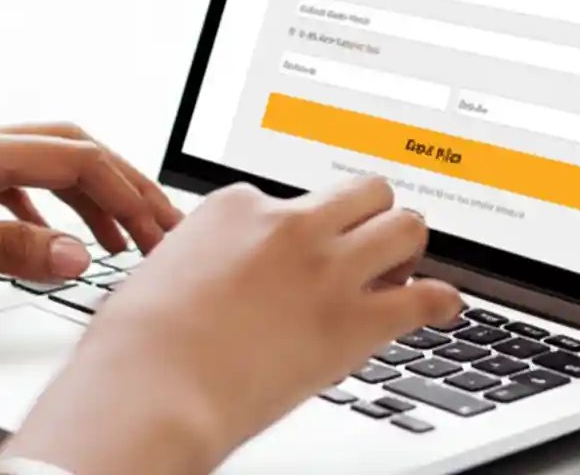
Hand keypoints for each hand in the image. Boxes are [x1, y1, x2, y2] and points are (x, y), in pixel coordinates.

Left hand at [0, 124, 181, 292]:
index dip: (127, 191)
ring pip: (41, 167)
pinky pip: (8, 188)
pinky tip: (43, 243)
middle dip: (120, 185)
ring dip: (86, 198)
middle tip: (155, 225)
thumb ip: (2, 251)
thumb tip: (75, 255)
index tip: (159, 227)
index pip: (75, 159)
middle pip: (68, 149)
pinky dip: (42, 212)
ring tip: (116, 238)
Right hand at [0, 177, 462, 474]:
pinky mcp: (354, 320)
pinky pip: (426, 296)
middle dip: (371, 216)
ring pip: (404, 226)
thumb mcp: (163, 271)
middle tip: (368, 247)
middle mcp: (288, 224)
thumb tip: (215, 276)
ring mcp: (326, 268)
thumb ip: (204, 259)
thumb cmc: (138, 343)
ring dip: (406, 248)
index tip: (303, 256)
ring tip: (399, 272)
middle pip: (364, 191)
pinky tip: (440, 308)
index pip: (294, 199)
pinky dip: (441, 302)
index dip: (305, 231)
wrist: (150, 388)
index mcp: (237, 206)